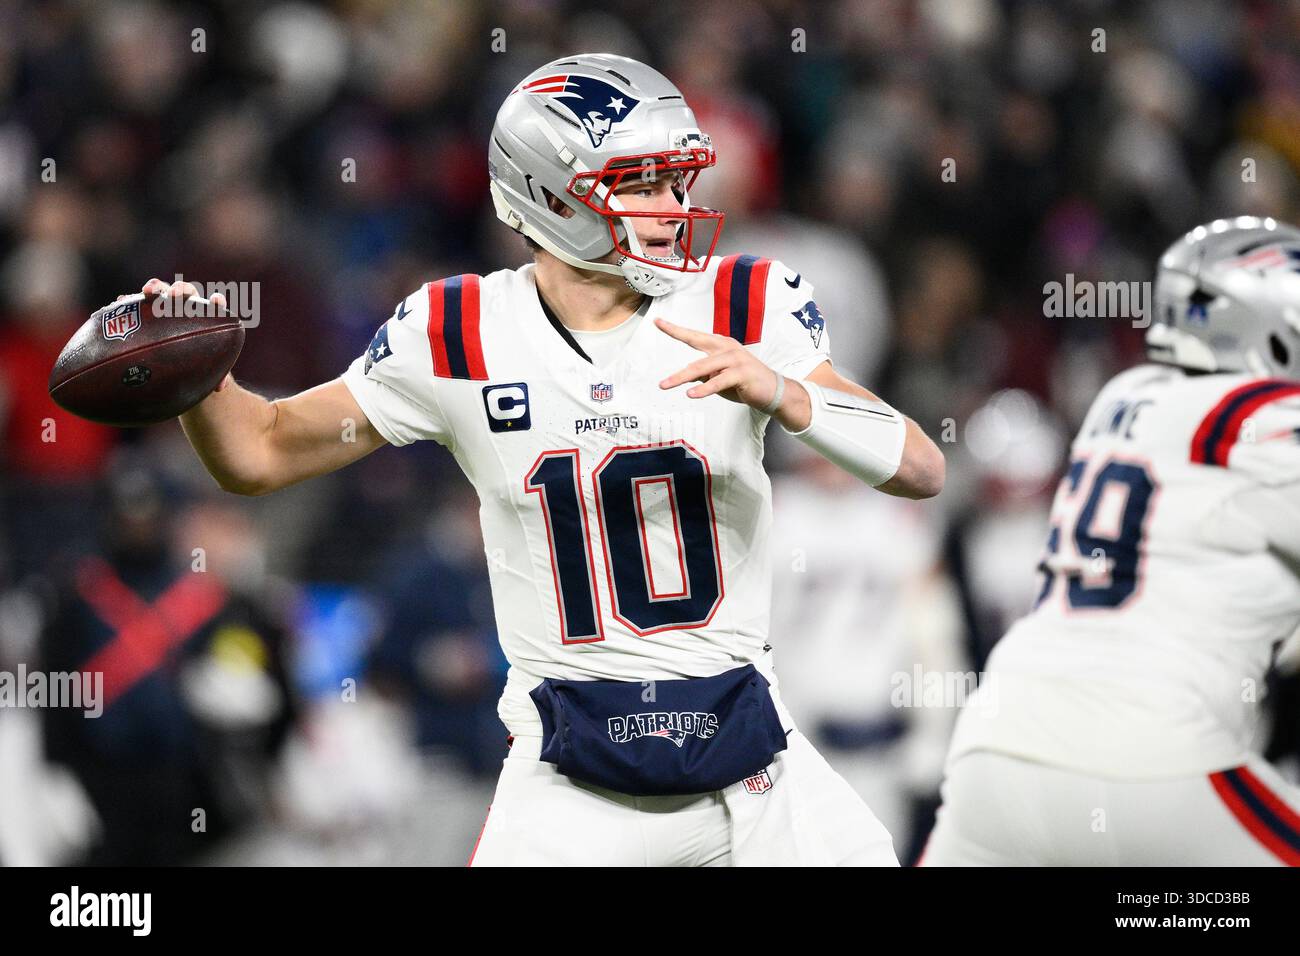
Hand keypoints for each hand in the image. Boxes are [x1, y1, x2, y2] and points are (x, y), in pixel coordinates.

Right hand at [122, 279, 232, 392]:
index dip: (216, 302)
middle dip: (179, 290)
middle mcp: (185, 304)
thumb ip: (215, 374)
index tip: (217, 301)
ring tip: (147, 291)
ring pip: (160, 289)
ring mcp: (164, 302)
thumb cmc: (194, 359)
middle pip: (185, 291)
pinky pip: (136, 299)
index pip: (213, 305)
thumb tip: (219, 388)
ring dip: (155, 287)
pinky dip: (130, 298)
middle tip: (174, 297)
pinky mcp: (144, 305)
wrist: (174, 355)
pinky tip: (121, 301)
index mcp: (204, 315)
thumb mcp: (204, 366)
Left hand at [656, 317, 782, 409]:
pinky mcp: (742, 373)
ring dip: (682, 377)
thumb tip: (686, 376)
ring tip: (666, 385)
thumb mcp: (719, 378)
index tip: (658, 322)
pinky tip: (692, 394)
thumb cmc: (746, 383)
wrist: (773, 391)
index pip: (694, 336)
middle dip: (676, 365)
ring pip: (703, 367)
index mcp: (721, 345)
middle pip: (695, 352)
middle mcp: (727, 348)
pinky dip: (704, 388)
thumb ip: (704, 374)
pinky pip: (719, 381)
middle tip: (660, 375)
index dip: (675, 329)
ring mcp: (735, 359)